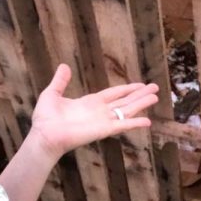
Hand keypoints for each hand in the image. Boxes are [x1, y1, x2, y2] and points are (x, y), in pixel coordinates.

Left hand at [28, 63, 158, 160]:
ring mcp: (103, 121)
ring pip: (127, 110)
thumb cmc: (46, 118)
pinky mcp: (103, 130)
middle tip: (155, 88)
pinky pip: (122, 126)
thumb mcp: (52, 93)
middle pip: (125, 101)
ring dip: (142, 104)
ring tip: (156, 97)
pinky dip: (135, 124)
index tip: (140, 85)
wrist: (44, 134)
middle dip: (140, 95)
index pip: (114, 94)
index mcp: (90, 103)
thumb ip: (60, 81)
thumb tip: (64, 66)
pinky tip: (148, 122)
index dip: (127, 89)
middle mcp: (100, 112)